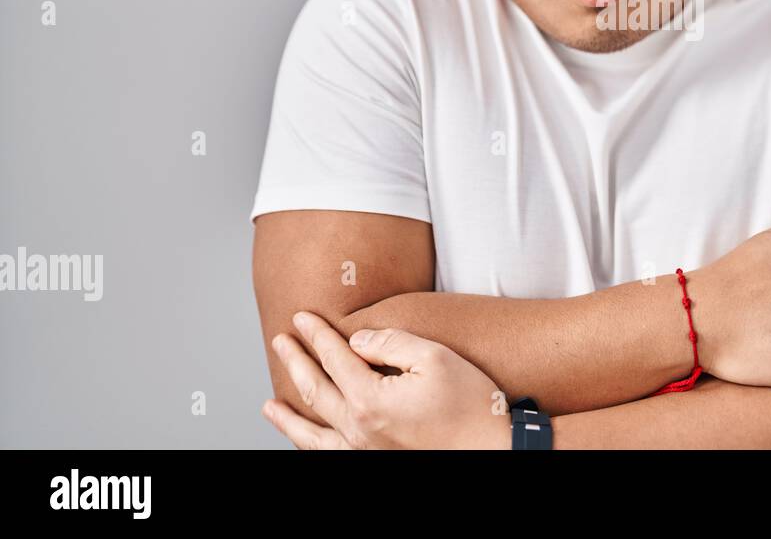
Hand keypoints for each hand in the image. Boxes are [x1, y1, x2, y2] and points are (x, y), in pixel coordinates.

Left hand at [261, 310, 510, 448]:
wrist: (492, 449)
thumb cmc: (471, 404)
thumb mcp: (435, 357)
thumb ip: (391, 343)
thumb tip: (358, 341)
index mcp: (370, 400)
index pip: (334, 358)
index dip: (317, 335)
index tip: (302, 317)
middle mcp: (359, 430)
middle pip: (315, 391)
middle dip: (295, 363)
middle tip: (280, 341)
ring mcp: (365, 452)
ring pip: (313, 434)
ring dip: (288, 417)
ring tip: (269, 405)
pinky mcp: (376, 462)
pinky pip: (330, 455)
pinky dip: (311, 446)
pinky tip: (306, 440)